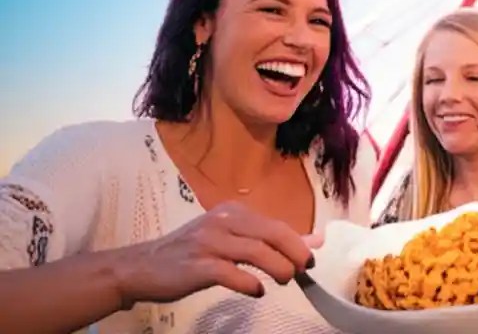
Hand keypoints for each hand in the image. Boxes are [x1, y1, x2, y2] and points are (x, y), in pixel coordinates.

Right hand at [111, 201, 314, 306]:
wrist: (140, 267)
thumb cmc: (189, 254)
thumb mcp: (229, 239)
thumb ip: (267, 239)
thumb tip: (313, 240)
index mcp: (232, 212)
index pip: (275, 224)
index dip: (298, 241)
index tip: (311, 259)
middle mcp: (222, 221)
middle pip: (271, 233)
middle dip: (294, 252)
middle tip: (304, 270)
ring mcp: (208, 242)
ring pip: (255, 251)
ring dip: (278, 267)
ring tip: (285, 280)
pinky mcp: (196, 265)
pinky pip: (230, 272)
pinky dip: (249, 282)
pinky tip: (257, 291)